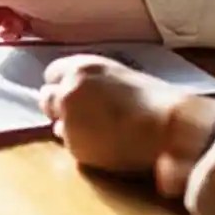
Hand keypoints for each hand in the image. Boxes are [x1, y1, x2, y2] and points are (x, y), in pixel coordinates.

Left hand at [41, 55, 214, 195]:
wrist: (167, 128)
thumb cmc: (154, 101)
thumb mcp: (118, 77)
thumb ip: (93, 82)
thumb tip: (81, 95)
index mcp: (82, 67)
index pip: (52, 74)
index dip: (63, 85)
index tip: (75, 95)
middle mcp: (68, 89)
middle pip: (46, 98)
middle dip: (59, 106)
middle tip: (82, 116)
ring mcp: (68, 118)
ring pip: (56, 123)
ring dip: (70, 127)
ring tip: (101, 132)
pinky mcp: (73, 145)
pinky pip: (70, 145)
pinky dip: (82, 146)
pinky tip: (106, 145)